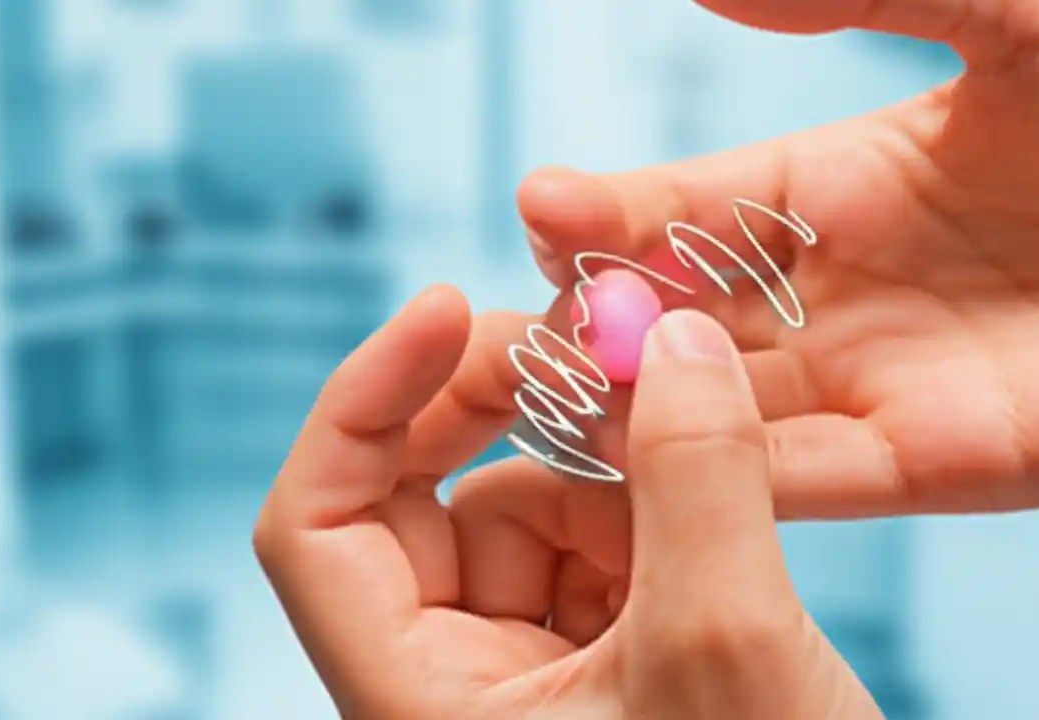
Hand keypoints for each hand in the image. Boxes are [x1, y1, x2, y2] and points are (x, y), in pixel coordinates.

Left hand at [254, 287, 879, 718]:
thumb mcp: (724, 649)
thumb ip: (697, 479)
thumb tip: (674, 337)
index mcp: (421, 707)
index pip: (314, 529)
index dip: (361, 400)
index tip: (445, 307)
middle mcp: (456, 685)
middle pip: (422, 500)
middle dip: (501, 408)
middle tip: (586, 337)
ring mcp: (530, 672)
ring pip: (529, 510)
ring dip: (611, 464)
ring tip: (702, 452)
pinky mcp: (604, 660)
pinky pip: (600, 543)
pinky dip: (656, 503)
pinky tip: (723, 506)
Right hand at [517, 0, 1038, 515]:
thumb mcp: (1012, 12)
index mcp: (841, 185)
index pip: (689, 208)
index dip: (612, 212)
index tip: (542, 202)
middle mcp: (841, 291)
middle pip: (680, 316)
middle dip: (598, 319)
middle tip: (528, 317)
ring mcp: (877, 383)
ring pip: (718, 407)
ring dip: (635, 406)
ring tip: (554, 392)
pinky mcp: (929, 465)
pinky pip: (800, 479)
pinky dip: (720, 475)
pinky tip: (646, 463)